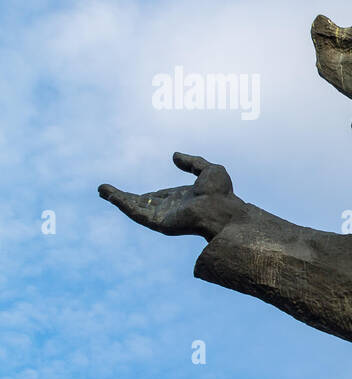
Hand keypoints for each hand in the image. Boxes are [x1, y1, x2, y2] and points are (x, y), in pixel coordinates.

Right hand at [99, 153, 243, 240]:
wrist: (224, 209)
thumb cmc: (222, 194)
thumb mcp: (209, 171)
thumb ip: (193, 162)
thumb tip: (174, 156)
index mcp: (181, 199)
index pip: (157, 197)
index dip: (141, 195)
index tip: (128, 191)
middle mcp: (170, 208)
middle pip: (141, 203)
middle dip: (122, 198)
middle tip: (104, 190)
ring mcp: (163, 216)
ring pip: (135, 207)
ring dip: (117, 199)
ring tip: (101, 190)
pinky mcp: (158, 222)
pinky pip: (137, 213)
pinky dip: (123, 204)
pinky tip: (111, 196)